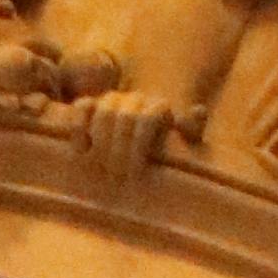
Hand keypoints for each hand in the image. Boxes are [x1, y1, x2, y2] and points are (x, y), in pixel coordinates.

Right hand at [79, 84, 193, 197]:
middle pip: (123, 118)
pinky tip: (82, 151)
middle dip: (119, 151)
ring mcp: (112, 100)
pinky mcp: (91, 104)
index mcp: (158, 106)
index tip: (135, 173)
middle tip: (116, 178)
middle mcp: (135, 99)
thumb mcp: (184, 141)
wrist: (142, 136)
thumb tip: (198, 112)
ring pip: (103, 113)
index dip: (139, 146)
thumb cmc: (164, 147)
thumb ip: (191, 128)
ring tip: (101, 169)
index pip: (147, 118)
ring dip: (100, 143)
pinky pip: (82, 108)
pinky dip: (79, 128)